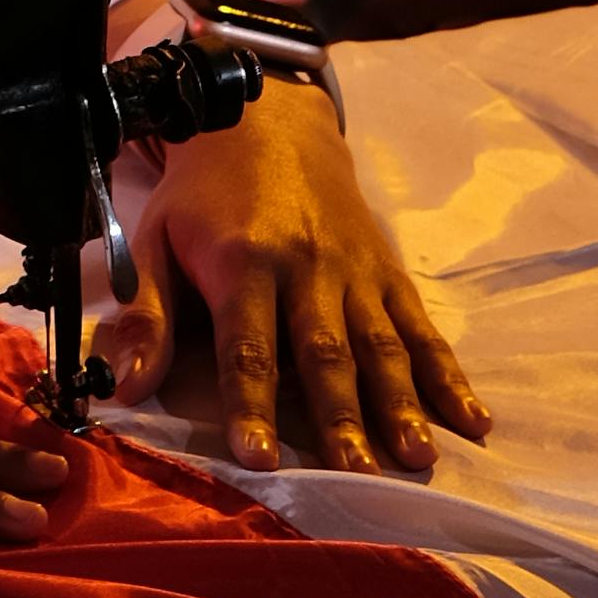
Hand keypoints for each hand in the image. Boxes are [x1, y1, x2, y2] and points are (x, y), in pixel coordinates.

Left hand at [105, 76, 488, 478]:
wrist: (269, 120)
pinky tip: (472, 419)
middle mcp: (307, 267)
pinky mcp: (388, 269)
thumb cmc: (202, 194)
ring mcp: (355, 269)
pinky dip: (449, 374)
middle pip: (325, 353)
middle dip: (341, 418)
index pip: (247, 346)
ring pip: (381, 344)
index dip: (251, 403)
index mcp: (243, 261)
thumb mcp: (155, 240)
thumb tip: (126, 389)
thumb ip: (146, 316)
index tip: (259, 458)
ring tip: (418, 458)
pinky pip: (421, 327)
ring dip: (402, 404)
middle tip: (357, 477)